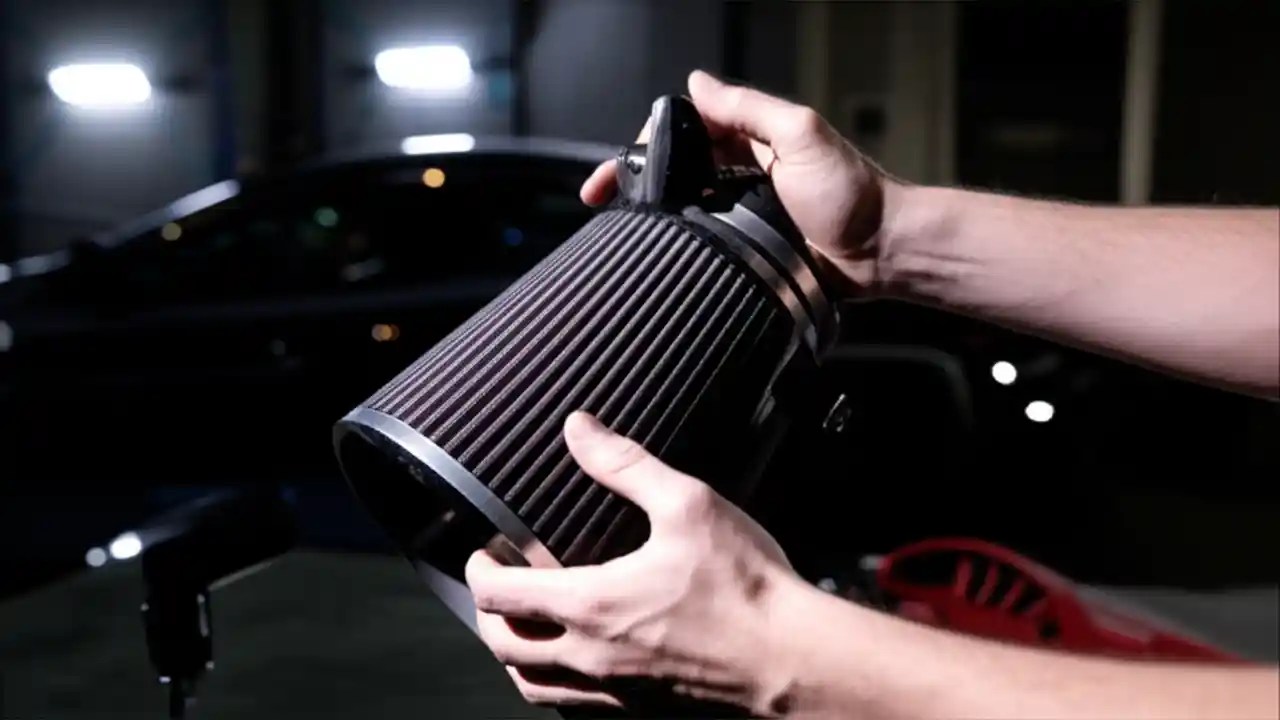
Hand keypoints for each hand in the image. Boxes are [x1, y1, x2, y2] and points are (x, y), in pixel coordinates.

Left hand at [465, 411, 801, 715]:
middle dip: (489, 613)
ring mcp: (613, 694)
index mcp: (590, 605)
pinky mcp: (640, 713)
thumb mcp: (688, 505)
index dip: (479, 569)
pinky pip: (573, 706)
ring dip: (516, 655)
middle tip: (500, 583)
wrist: (794, 663)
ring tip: (529, 624)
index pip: (498, 596)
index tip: (486, 550)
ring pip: (532, 687)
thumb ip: (626, 465)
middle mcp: (589, 658)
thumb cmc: (746, 587)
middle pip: (502, 647)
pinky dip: (557, 682)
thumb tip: (579, 429)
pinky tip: (580, 657)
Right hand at [581, 69, 892, 296]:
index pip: (686, 130)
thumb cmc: (853, 193)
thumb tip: (697, 82)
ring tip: (614, 223)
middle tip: (600, 196)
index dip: (648, 142)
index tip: (619, 161)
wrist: (882, 254)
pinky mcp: (746, 250)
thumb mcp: (801, 134)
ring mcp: (741, 214)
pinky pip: (703, 242)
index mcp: (751, 140)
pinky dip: (676, 243)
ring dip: (649, 213)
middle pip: (674, 170)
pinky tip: (653, 250)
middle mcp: (742, 174)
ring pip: (682, 208)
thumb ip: (749, 108)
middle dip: (634, 179)